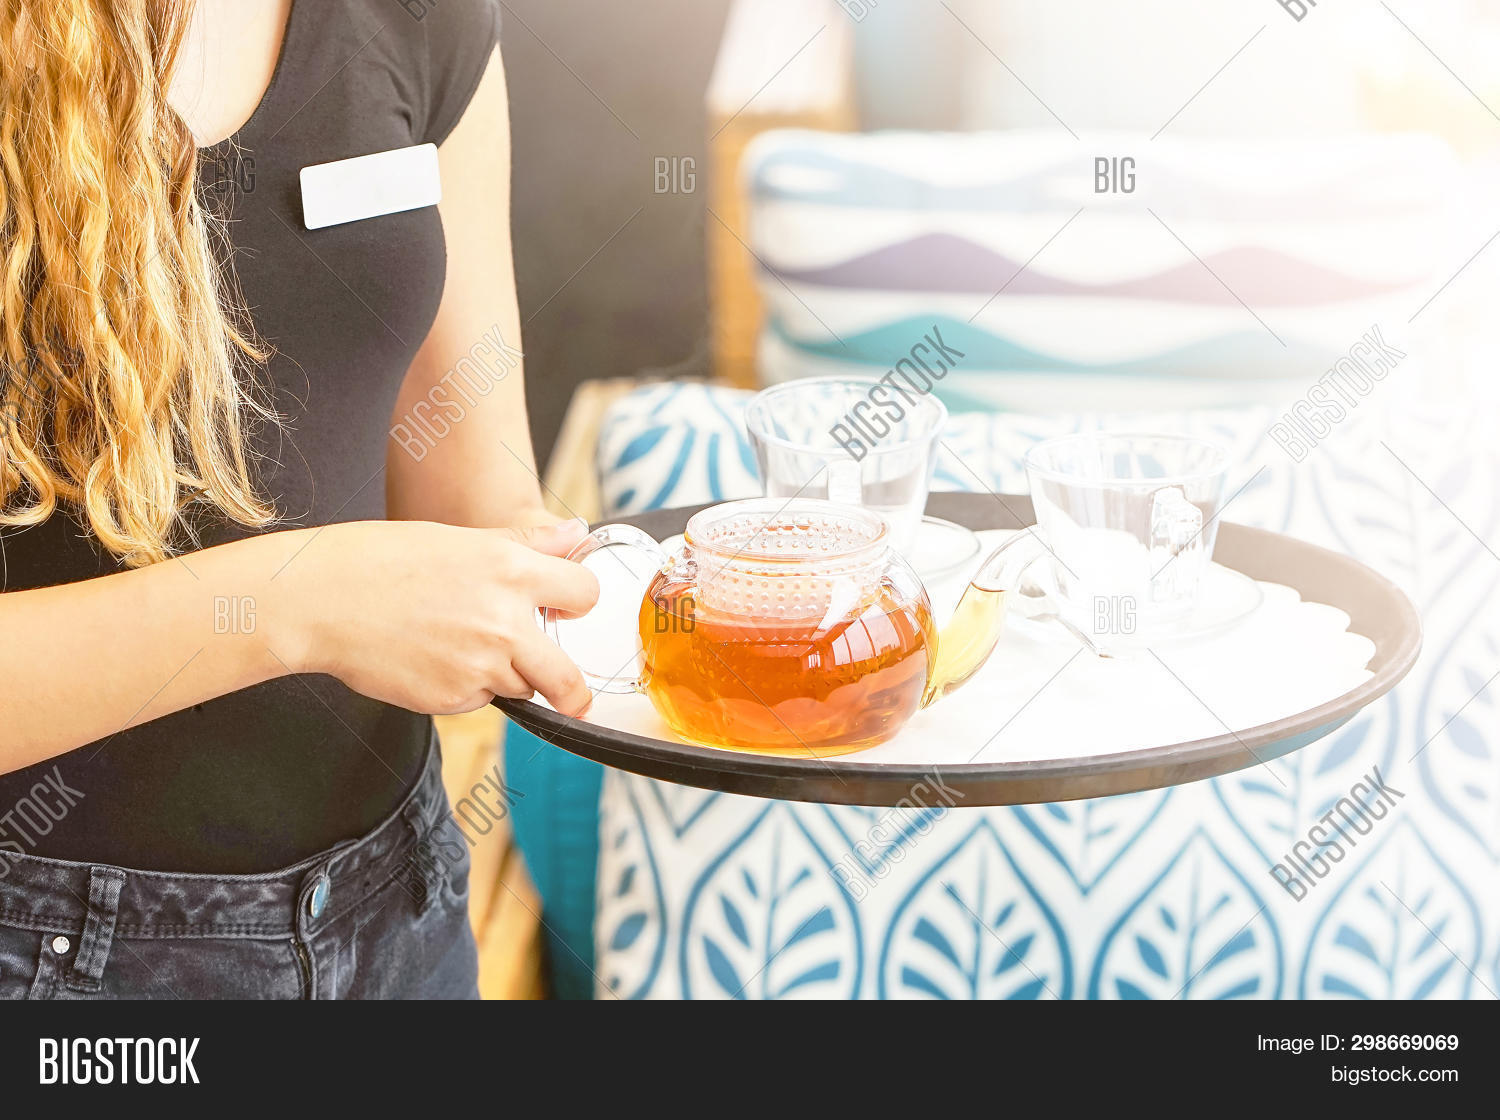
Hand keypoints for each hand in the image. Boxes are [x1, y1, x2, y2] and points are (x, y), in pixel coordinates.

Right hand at [282, 519, 599, 715]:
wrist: (319, 600)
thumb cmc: (381, 561)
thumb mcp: (460, 539)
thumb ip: (528, 545)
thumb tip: (577, 535)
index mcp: (509, 570)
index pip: (586, 594)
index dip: (579, 603)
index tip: (569, 609)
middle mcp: (503, 621)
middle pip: (568, 678)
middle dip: (571, 689)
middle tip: (567, 689)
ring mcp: (478, 664)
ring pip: (521, 688)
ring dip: (507, 677)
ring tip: (462, 646)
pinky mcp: (451, 697)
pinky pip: (479, 700)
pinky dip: (467, 688)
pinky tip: (434, 659)